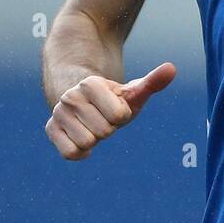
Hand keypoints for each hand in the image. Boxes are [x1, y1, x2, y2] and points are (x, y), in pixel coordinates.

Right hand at [45, 61, 175, 160]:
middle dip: (108, 129)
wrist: (83, 101)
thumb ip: (152, 82)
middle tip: (103, 118)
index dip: (122, 116)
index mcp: (91, 84)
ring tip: (92, 126)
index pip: (118, 116)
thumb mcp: (132, 91)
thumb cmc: (113, 99)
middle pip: (103, 131)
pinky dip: (81, 152)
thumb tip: (172, 69)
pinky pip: (70, 153)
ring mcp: (59, 112)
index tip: (115, 108)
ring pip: (86, 143)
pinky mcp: (51, 129)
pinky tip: (83, 141)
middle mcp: (71, 96)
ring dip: (95, 140)